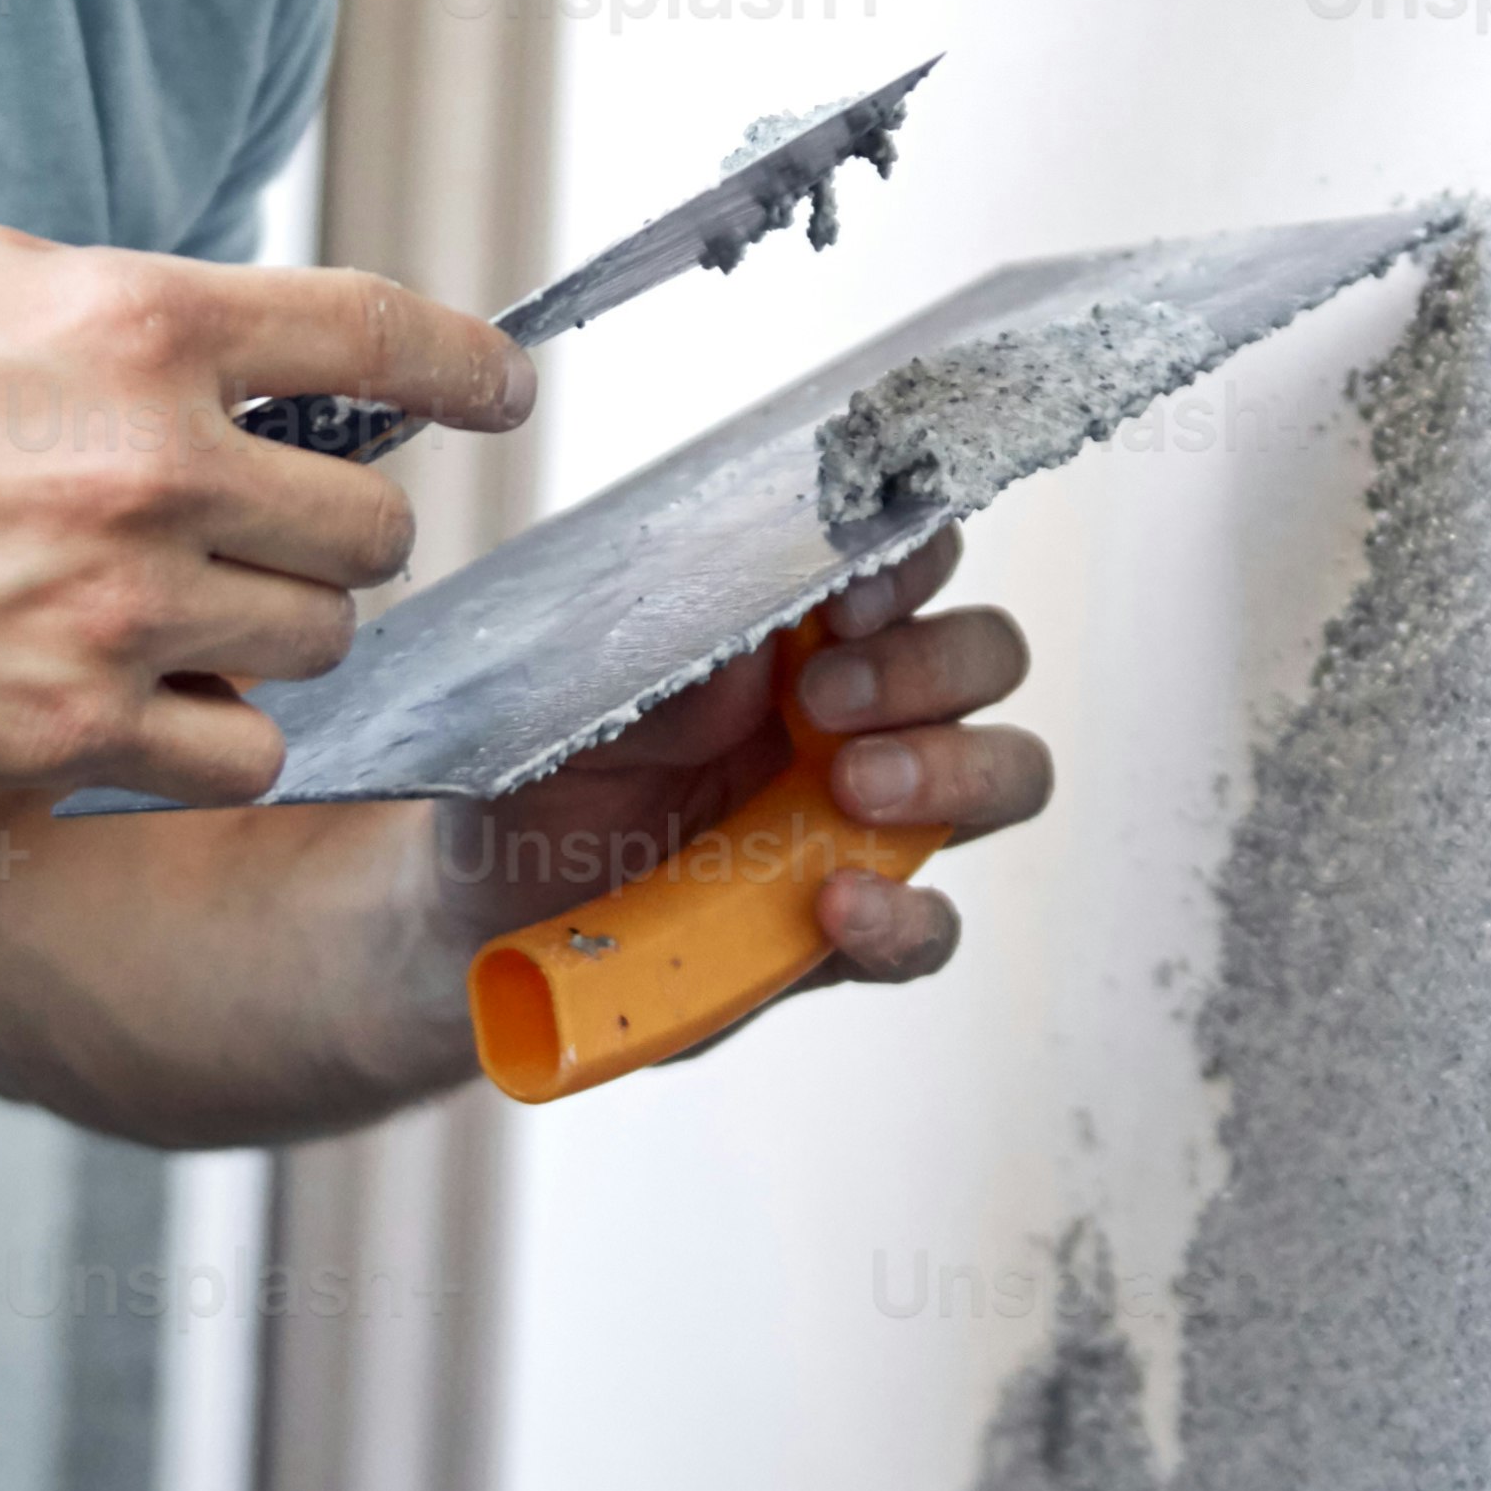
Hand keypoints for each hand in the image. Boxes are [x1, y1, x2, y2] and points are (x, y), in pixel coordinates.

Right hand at [0, 224, 523, 800]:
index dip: (469, 366)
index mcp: (134, 323)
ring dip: (272, 633)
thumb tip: (262, 350)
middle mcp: (145, 461)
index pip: (376, 333)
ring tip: (169, 611)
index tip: (503, 391)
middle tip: (258, 535)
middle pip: (370, 524)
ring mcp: (112, 605)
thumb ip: (137, 312)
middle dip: (333, 532)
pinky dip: (218, 736)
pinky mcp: (65, 727)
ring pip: (321, 641)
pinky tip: (145, 699)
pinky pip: (246, 754)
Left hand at [435, 528, 1054, 1027]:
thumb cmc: (530, 774)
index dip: (909, 557)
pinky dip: (906, 918)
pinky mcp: (852, 934)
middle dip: (926, 666)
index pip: (910, 555)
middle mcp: (861, 711)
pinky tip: (833, 907)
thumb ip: (645, 655)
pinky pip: (935, 928)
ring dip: (953, 769)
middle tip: (822, 700)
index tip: (847, 590)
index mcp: (798, 627)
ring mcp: (868, 823)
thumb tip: (740, 638)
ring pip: (1005, 773)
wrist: (485, 912)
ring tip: (852, 790)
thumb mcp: (558, 697)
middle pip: (984, 654)